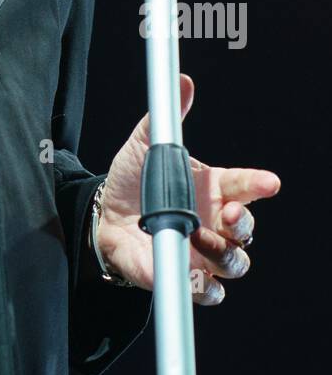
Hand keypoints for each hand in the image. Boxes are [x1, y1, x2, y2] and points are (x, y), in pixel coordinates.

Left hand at [95, 74, 280, 303]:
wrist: (106, 216)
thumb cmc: (135, 180)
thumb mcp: (145, 146)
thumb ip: (165, 120)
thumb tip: (183, 81)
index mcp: (215, 188)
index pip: (246, 186)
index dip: (259, 184)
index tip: (269, 182)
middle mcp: (216, 222)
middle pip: (247, 230)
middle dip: (245, 223)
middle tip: (229, 214)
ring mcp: (204, 253)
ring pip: (235, 263)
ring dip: (223, 253)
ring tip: (198, 237)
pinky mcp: (187, 277)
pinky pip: (210, 292)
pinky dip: (207, 288)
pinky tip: (195, 274)